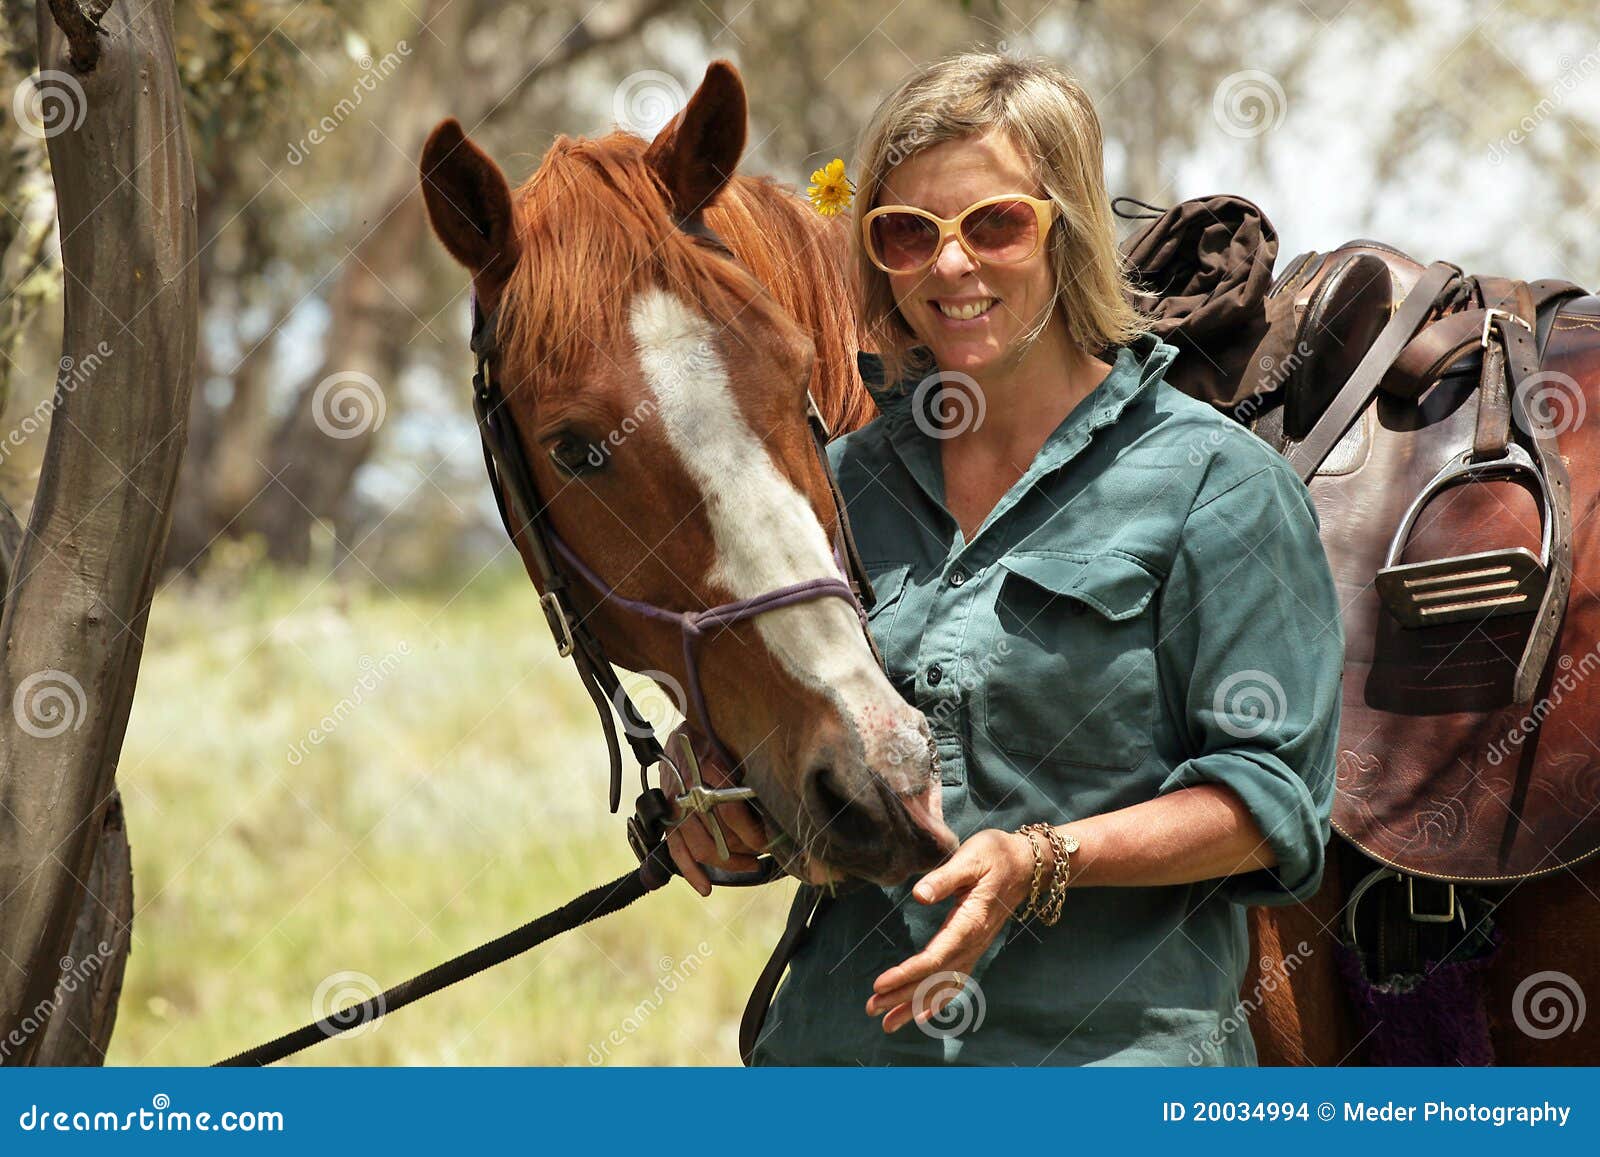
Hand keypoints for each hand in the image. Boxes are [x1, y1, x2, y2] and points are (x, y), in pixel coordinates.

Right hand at [660, 726, 766, 896]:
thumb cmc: (720, 735)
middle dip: (745, 848)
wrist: (687, 728)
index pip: (729, 810)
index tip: (773, 838)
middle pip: (717, 832)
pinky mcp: (667, 816)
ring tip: (752, 864)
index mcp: (707, 766)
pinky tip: (705, 887)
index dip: (752, 830)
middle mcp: (688, 789)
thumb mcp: (737, 741)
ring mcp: (675, 805)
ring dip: (728, 861)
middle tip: (767, 852)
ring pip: (700, 846)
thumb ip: (751, 765)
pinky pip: (675, 850)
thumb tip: (784, 791)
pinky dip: (690, 872)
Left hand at [865, 827, 1035, 1032]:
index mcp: (968, 924)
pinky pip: (955, 981)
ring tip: (887, 1022)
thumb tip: (919, 895)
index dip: (906, 974)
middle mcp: (972, 943)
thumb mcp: (970, 860)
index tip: (879, 984)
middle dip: (901, 996)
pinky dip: (938, 1001)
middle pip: (934, 978)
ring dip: (914, 1005)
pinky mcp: (973, 947)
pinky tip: (921, 1014)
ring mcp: (974, 949)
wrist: (1026, 865)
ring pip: (943, 985)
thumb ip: (944, 879)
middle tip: (870, 1008)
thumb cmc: (996, 857)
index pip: (933, 958)